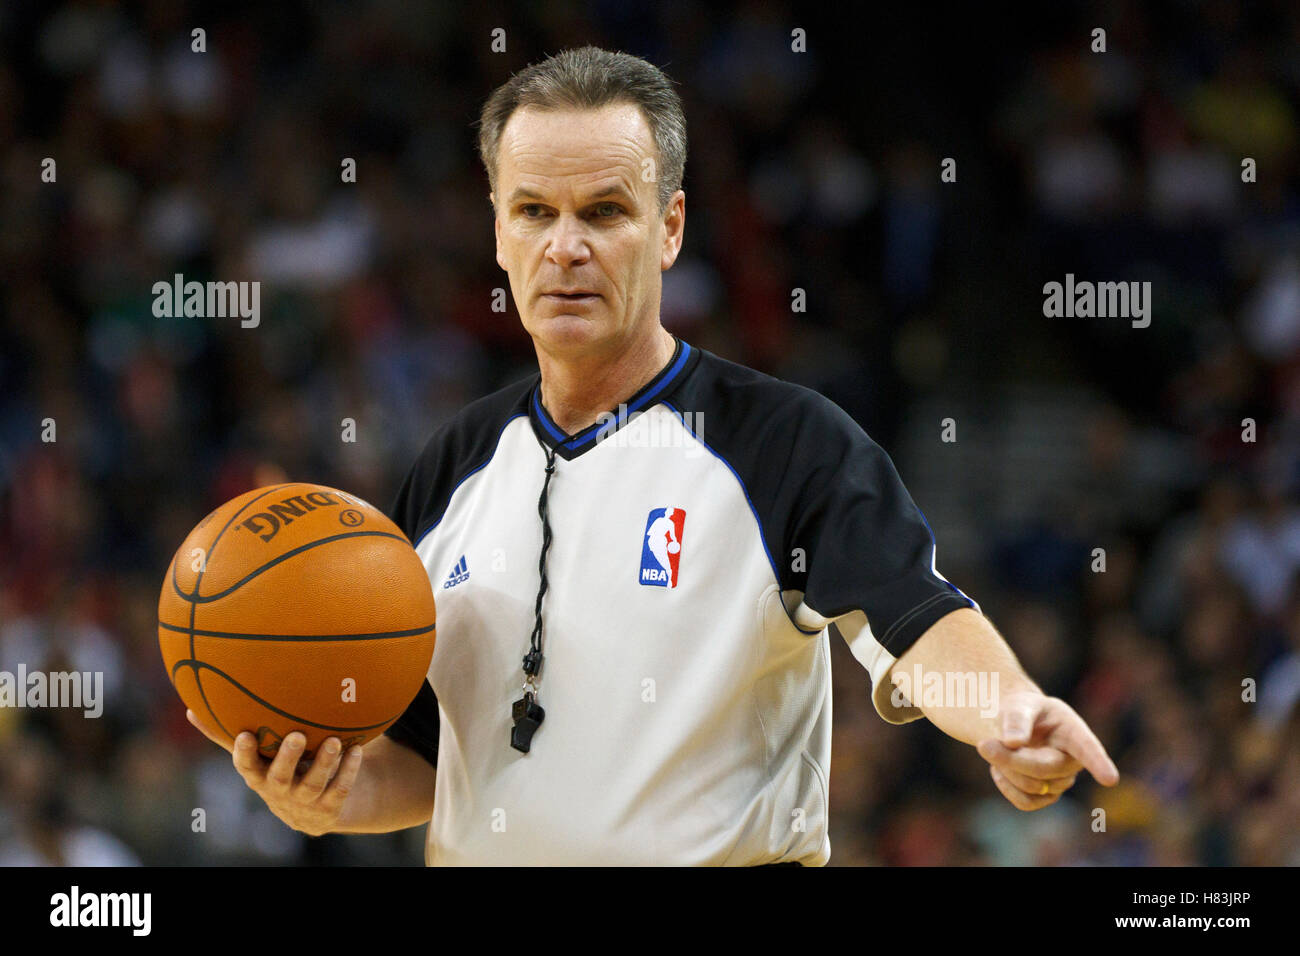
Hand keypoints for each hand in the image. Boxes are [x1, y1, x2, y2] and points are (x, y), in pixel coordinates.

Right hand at [186, 709, 362, 835]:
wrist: (316, 809)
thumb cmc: (280, 770)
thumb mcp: (256, 758)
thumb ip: (227, 735)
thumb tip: (190, 708)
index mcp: (259, 776)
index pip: (246, 767)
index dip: (244, 754)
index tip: (245, 734)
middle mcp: (279, 791)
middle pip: (280, 777)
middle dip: (288, 758)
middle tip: (298, 735)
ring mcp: (304, 802)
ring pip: (314, 784)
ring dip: (325, 762)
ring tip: (334, 740)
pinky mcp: (329, 808)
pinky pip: (340, 789)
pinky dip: (349, 770)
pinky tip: (357, 749)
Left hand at [976, 691, 1118, 810]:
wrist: (1016, 727)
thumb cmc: (1023, 711)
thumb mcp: (1019, 705)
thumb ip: (1016, 719)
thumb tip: (1013, 743)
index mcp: (1074, 732)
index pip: (1088, 749)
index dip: (1098, 763)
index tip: (1109, 779)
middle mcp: (1073, 760)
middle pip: (1043, 770)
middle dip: (1010, 759)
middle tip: (983, 744)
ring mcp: (1062, 781)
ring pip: (1031, 787)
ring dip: (1004, 769)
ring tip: (995, 749)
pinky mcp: (1047, 796)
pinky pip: (1025, 802)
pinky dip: (1005, 786)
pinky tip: (998, 769)